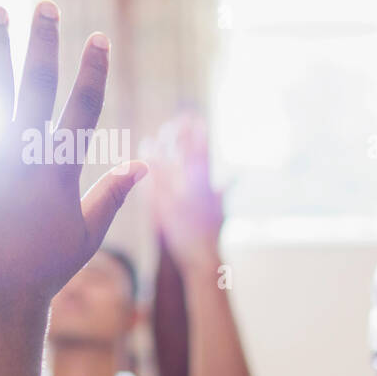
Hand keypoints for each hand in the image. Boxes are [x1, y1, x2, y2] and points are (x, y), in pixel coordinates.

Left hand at [0, 2, 146, 304]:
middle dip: (43, 42)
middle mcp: (25, 156)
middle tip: (44, 5)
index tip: (98, 36)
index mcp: (60, 168)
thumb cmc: (42, 270)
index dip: (93, 70)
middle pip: (37, 85)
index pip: (84, 107)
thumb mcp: (85, 235)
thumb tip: (141, 167)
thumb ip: (112, 196)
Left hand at [148, 113, 223, 267]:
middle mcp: (192, 189)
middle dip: (180, 135)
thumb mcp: (222, 209)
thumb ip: (226, 189)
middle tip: (176, 122)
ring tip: (152, 140)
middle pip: (185, 154)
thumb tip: (237, 175)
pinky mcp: (161, 208)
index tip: (195, 119)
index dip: (200, 134)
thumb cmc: (213, 234)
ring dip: (159, 151)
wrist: (200, 256)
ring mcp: (176, 198)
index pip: (204, 153)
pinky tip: (140, 165)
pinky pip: (151, 185)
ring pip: (165, 167)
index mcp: (207, 187)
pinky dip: (147, 172)